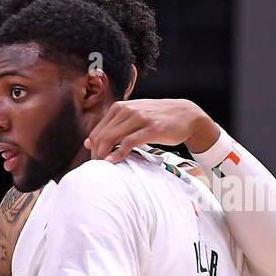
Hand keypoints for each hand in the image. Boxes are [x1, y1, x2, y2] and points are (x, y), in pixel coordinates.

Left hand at [83, 99, 219, 161]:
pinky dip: (118, 154)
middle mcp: (127, 110)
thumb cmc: (157, 118)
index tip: (95, 160)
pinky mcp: (151, 128)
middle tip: (97, 167)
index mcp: (120, 108)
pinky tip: (113, 162)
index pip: (97, 131)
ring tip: (103, 167)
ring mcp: (139, 118)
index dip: (93, 148)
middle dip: (96, 153)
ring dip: (104, 155)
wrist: (187, 114)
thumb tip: (88, 141)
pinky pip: (128, 142)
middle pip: (101, 136)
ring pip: (111, 138)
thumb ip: (112, 128)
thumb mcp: (133, 118)